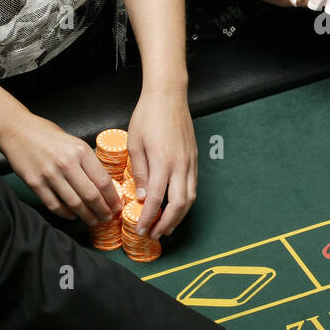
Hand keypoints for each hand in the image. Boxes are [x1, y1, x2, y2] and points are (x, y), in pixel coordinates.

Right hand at [0, 113, 122, 225]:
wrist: (16, 130)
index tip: (116, 205)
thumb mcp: (74, 142)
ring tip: (93, 220)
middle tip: (107, 217)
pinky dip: (65, 213)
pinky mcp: (35, 183)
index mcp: (81, 151)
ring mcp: (50, 175)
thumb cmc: (47, 134)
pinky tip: (72, 215)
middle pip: (91, 195)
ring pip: (74, 203)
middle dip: (102, 210)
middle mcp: (67, 163)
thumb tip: (103, 182)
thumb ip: (87, 161)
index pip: (103, 181)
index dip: (112, 197)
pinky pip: (54, 205)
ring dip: (86, 216)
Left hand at [126, 87, 196, 237]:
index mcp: (163, 162)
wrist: (169, 95)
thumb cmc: (148, 115)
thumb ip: (141, 172)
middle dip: (167, 223)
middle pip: (178, 204)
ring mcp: (190, 162)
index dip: (149, 218)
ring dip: (179, 216)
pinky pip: (193, 186)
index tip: (140, 229)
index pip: (157, 199)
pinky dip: (185, 201)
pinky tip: (175, 206)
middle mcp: (180, 165)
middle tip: (155, 234)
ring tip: (166, 226)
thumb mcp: (135, 143)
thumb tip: (144, 196)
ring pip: (190, 198)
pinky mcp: (195, 158)